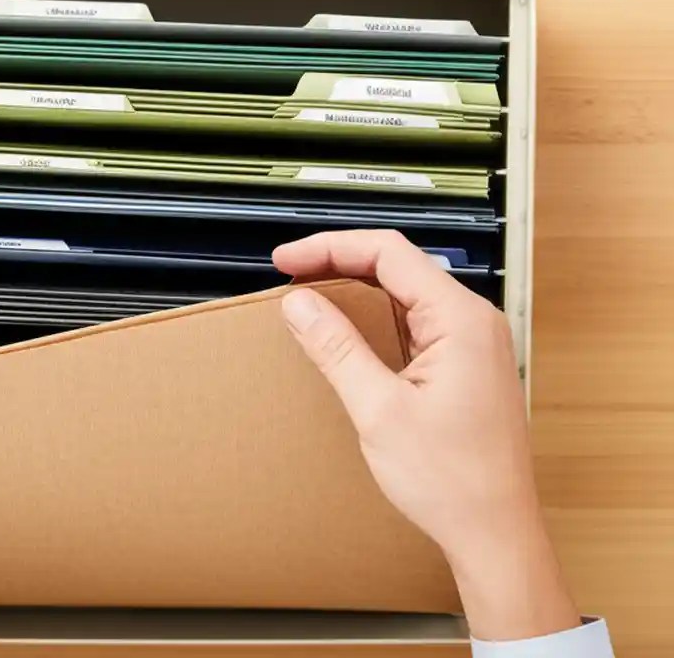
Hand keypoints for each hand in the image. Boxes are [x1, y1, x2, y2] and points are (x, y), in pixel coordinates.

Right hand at [273, 230, 578, 640]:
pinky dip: (375, 322)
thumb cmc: (451, 479)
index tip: (286, 260)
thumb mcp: (378, 409)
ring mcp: (473, 346)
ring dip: (356, 292)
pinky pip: (415, 326)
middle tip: (290, 276)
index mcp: (460, 320)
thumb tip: (299, 303)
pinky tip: (346, 337)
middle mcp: (473, 323)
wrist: (494, 533)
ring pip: (405, 296)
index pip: (388, 253)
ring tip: (309, 301)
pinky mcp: (465, 369)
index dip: (330, 248)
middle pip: (398, 267)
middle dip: (339, 264)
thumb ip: (337, 348)